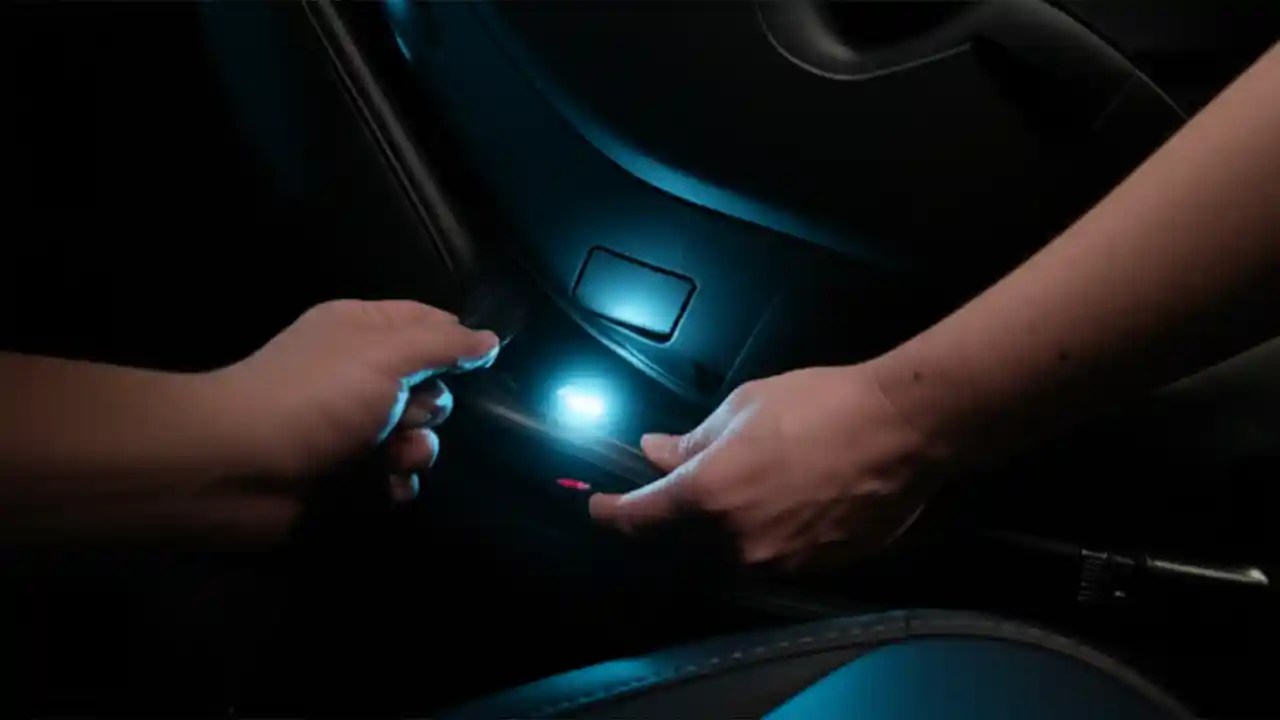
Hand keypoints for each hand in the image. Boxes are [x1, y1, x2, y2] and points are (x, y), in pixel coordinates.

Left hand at [210, 299, 498, 499]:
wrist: (240, 466)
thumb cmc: (315, 396)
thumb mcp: (385, 353)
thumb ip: (445, 344)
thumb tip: (491, 339)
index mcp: (363, 331)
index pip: (428, 323)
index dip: (454, 341)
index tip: (471, 361)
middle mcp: (360, 375)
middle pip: (432, 385)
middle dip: (428, 404)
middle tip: (398, 410)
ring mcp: (354, 427)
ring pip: (420, 436)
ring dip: (413, 449)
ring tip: (386, 454)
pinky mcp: (350, 475)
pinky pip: (400, 479)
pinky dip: (394, 484)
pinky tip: (377, 484)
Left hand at [589, 364, 945, 569]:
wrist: (902, 430)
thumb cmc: (821, 405)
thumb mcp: (745, 406)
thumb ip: (693, 439)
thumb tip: (657, 451)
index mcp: (709, 494)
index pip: (641, 517)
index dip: (612, 513)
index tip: (599, 507)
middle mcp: (737, 539)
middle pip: (687, 539)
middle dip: (684, 513)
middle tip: (698, 478)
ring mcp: (779, 560)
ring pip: (734, 549)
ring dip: (731, 522)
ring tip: (762, 480)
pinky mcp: (817, 568)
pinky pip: (776, 554)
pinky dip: (770, 531)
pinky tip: (793, 497)